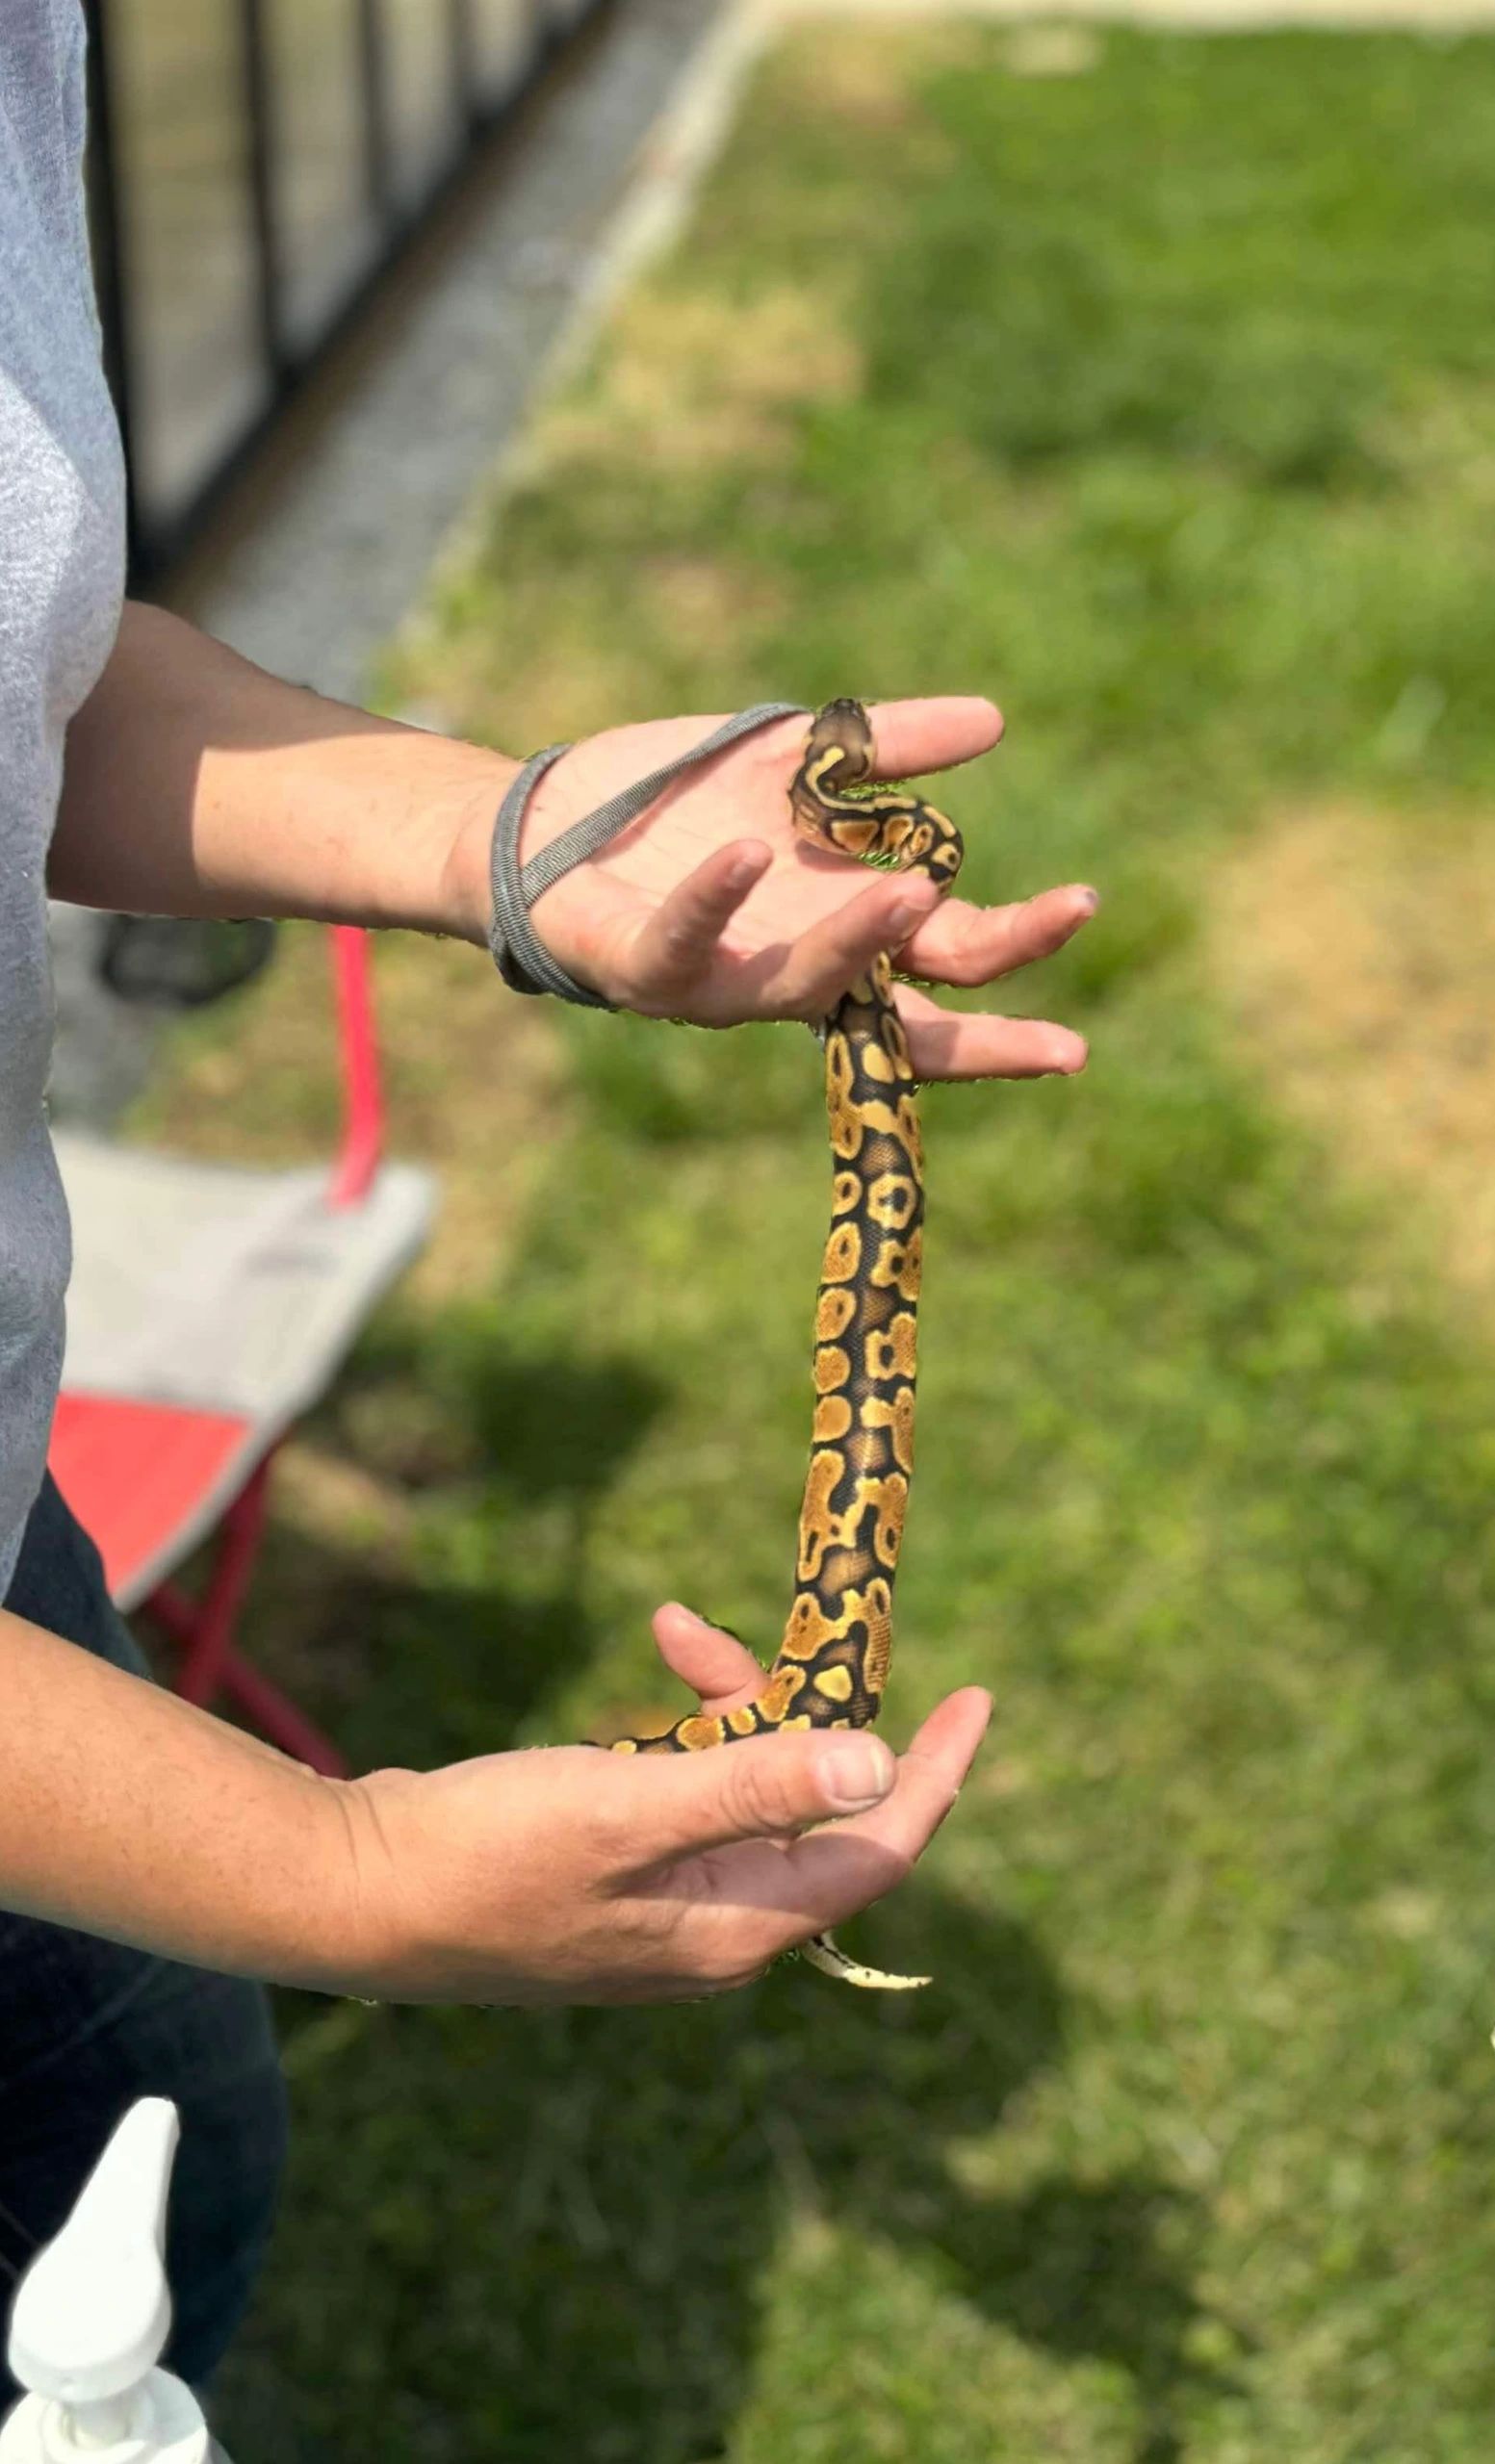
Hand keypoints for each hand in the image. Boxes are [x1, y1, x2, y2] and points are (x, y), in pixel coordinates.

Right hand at [324, 1606, 990, 2003]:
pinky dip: (681, 1728)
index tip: (976, 1697)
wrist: (356, 1893)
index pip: (875, 1849)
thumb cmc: (485, 1856)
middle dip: (789, 1704)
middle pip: (809, 1803)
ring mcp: (661, 1902)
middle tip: (720, 1632)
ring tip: (672, 1632)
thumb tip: (878, 1765)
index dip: (933, 1774)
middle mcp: (712, 1926)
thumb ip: (753, 1785)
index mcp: (733, 1928)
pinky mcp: (614, 1870)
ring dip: (727, 1701)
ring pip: (747, 1783)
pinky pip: (689, 1788)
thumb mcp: (627, 1808)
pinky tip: (652, 1671)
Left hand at [449, 699, 1093, 1080]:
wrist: (550, 821)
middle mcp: (799, 974)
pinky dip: (715, 902)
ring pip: (810, 985)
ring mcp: (726, 982)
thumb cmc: (681, 804)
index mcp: (846, 930)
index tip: (1088, 908)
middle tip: (1058, 916)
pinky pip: (686, 948)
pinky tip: (745, 858)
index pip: (953, 964)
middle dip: (988, 973)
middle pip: (911, 1006)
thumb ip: (888, 748)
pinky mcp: (646, 969)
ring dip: (864, 939)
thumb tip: (993, 722)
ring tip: (916, 893)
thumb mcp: (797, 758)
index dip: (1020, 947)